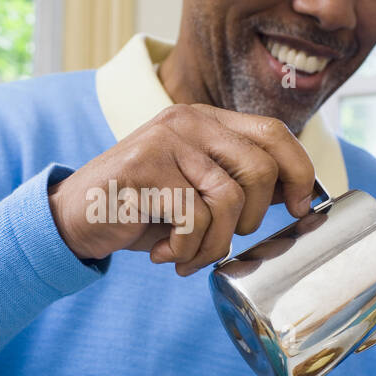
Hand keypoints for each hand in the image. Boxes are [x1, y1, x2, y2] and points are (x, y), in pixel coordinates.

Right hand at [47, 103, 315, 275]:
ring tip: (189, 255)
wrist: (72, 218)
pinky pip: (192, 219)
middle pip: (259, 169)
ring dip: (214, 244)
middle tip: (224, 240)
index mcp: (205, 120)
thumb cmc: (141, 209)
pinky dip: (185, 250)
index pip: (274, 133)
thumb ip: (238, 183)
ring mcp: (163, 144)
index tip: (303, 208)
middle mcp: (187, 123)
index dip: (300, 172)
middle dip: (253, 220)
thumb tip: (297, 195)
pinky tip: (164, 255)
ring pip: (228, 201)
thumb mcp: (195, 190)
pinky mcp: (142, 172)